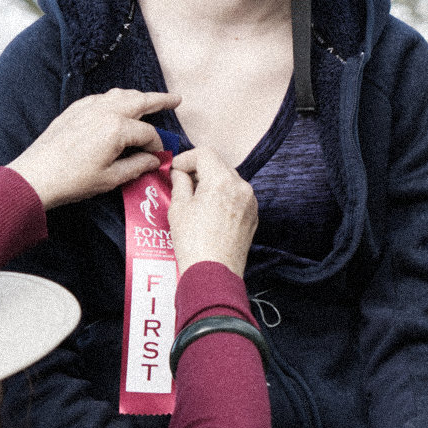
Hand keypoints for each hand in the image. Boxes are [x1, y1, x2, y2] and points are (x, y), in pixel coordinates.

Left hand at [5, 89, 180, 207]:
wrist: (36, 176)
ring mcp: (87, 108)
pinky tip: (117, 106)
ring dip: (137, 96)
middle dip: (159, 99)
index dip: (156, 146)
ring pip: (119, 94)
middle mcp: (104, 111)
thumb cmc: (72, 180)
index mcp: (116, 128)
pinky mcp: (74, 110)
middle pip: (139, 100)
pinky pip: (100, 97)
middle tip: (176, 99)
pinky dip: (115, 98)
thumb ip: (136, 166)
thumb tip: (153, 160)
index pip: (147, 133)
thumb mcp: (110, 179)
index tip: (158, 157)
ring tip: (148, 100)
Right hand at [169, 148, 255, 276]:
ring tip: (195, 198)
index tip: (175, 169)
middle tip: (181, 182)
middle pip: (219, 165)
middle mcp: (241, 186)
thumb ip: (180, 183)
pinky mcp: (252, 216)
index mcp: (222, 180)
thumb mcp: (179, 208)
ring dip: (212, 183)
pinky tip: (209, 211)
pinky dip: (223, 197)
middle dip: (199, 169)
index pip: (205, 154)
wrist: (213, 273)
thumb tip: (179, 173)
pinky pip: (237, 197)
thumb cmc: (193, 242)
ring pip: (229, 180)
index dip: (186, 158)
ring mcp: (250, 202)